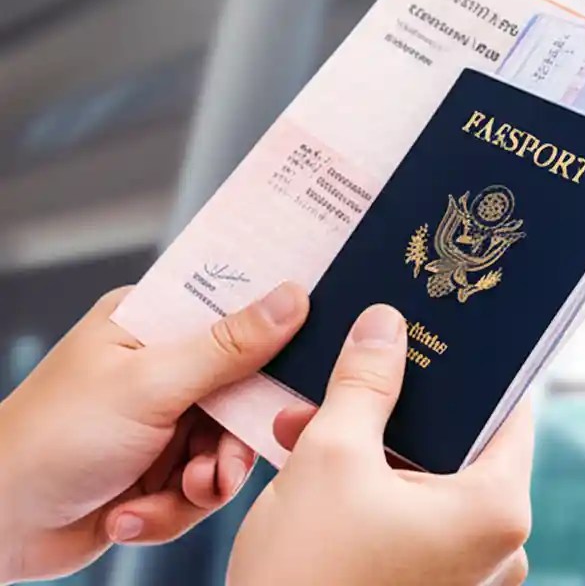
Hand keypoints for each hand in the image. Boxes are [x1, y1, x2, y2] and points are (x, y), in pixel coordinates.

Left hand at [0, 282, 309, 582]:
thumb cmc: (51, 441)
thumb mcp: (151, 385)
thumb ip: (229, 345)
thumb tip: (291, 298)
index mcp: (151, 323)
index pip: (233, 308)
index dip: (273, 331)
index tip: (305, 351)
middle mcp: (160, 367)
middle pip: (246, 389)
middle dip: (234, 437)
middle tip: (223, 461)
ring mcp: (163, 420)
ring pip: (230, 445)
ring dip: (206, 481)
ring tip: (178, 494)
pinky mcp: (161, 469)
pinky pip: (206, 485)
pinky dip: (177, 508)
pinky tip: (136, 514)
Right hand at [228, 305, 533, 585]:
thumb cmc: (306, 579)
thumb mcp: (330, 459)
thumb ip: (364, 384)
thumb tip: (385, 327)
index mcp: (498, 509)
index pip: (508, 409)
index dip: (470, 368)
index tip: (435, 336)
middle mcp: (499, 547)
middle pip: (459, 445)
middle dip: (395, 410)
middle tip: (347, 377)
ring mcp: (467, 576)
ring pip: (427, 484)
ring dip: (370, 450)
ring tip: (307, 425)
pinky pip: (413, 522)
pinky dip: (372, 494)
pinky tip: (314, 471)